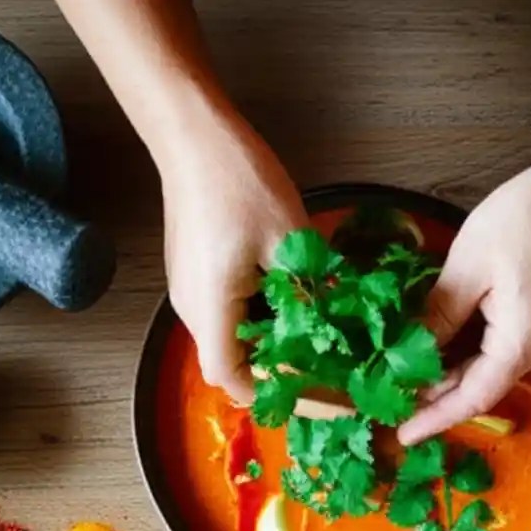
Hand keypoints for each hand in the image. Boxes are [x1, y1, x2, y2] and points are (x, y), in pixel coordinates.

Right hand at [160, 117, 307, 404]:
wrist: (193, 136)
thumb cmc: (240, 182)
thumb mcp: (290, 239)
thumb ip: (311, 289)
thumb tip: (340, 325)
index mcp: (211, 308)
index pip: (235, 379)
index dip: (279, 394)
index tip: (323, 395)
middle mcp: (191, 308)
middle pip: (234, 364)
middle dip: (283, 372)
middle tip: (333, 369)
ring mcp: (189, 291)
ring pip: (233, 337)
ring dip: (274, 343)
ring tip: (322, 336)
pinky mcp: (195, 273)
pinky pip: (229, 312)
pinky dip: (263, 318)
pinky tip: (297, 300)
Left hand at [396, 143, 530, 444]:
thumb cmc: (527, 217)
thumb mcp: (469, 265)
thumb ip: (439, 313)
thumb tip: (411, 350)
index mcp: (521, 341)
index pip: (473, 396)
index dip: (435, 417)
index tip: (403, 435)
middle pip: (483, 385)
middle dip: (438, 398)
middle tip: (392, 403)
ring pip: (492, 367)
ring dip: (453, 374)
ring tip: (408, 378)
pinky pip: (505, 348)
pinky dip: (471, 353)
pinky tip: (441, 346)